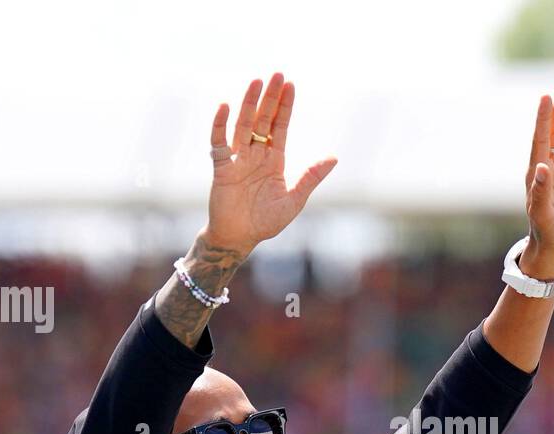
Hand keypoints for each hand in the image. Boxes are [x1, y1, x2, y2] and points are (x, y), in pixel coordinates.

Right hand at [204, 72, 337, 252]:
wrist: (240, 238)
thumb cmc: (266, 221)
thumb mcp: (294, 199)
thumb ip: (311, 177)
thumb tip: (334, 158)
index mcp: (273, 160)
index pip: (279, 127)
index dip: (285, 107)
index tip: (290, 85)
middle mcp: (256, 155)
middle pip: (263, 120)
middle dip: (270, 98)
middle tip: (276, 75)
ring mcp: (238, 160)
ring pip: (243, 125)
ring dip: (249, 104)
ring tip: (257, 82)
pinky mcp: (222, 169)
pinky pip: (220, 144)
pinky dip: (220, 126)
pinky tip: (225, 108)